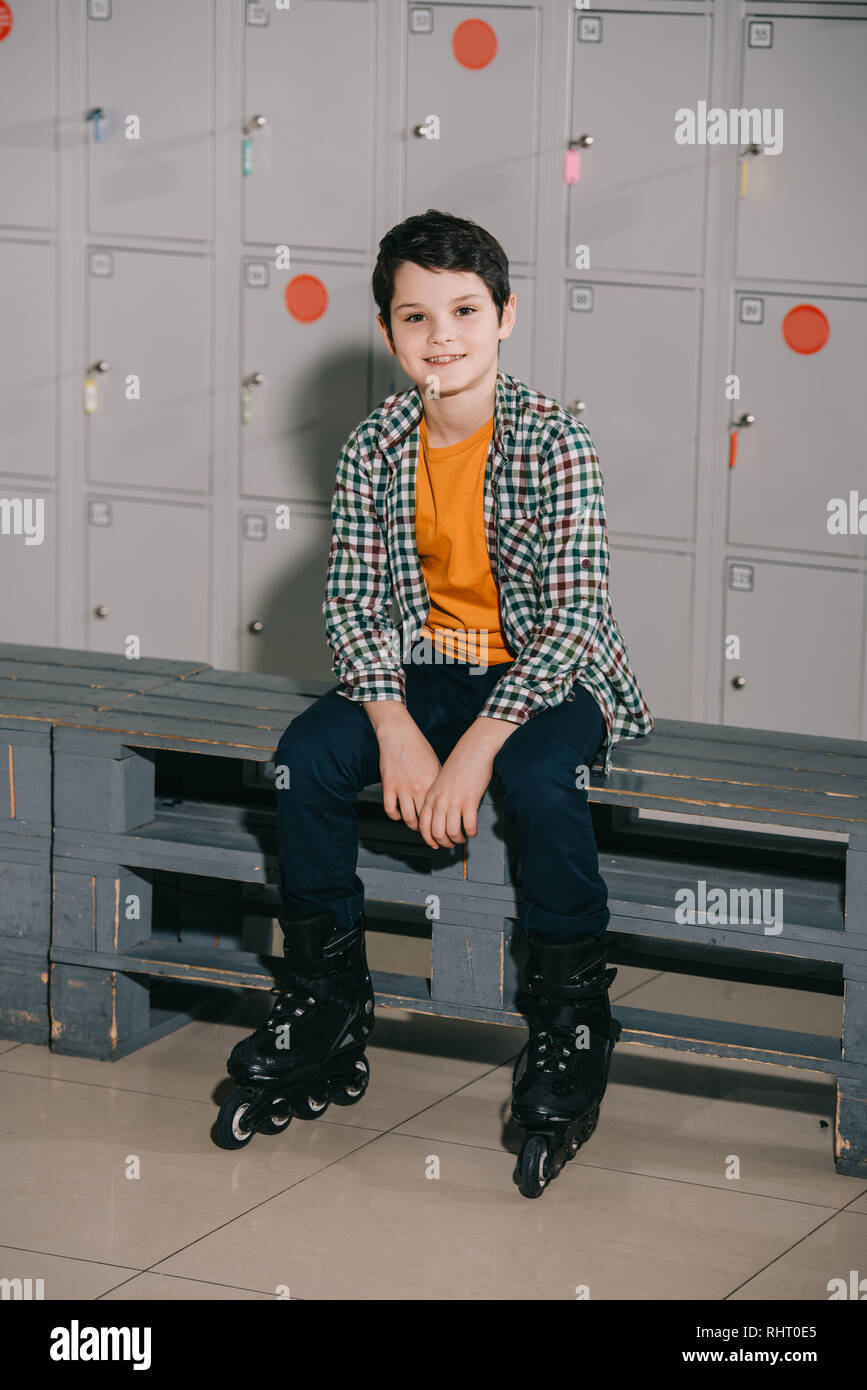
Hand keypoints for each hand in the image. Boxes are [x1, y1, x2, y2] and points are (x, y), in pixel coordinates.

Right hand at [376, 715, 442, 832]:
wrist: (398, 734)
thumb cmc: (418, 747)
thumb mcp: (435, 764)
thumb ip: (439, 782)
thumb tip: (447, 797)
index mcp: (433, 782)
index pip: (441, 810)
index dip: (445, 823)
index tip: (446, 829)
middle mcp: (419, 787)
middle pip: (426, 819)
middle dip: (430, 830)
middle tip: (432, 834)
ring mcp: (403, 788)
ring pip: (408, 819)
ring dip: (413, 826)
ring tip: (416, 826)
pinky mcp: (388, 786)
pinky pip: (391, 810)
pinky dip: (395, 816)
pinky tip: (399, 815)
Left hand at [417, 734, 495, 848]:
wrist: (473, 750)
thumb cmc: (459, 763)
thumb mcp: (439, 781)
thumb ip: (436, 797)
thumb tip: (439, 816)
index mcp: (431, 796)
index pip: (424, 825)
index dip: (429, 839)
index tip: (434, 844)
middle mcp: (440, 801)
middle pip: (437, 832)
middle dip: (444, 843)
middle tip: (451, 844)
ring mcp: (454, 801)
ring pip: (452, 832)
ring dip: (458, 840)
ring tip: (463, 839)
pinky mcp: (470, 801)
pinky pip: (469, 826)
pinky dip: (472, 833)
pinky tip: (473, 831)